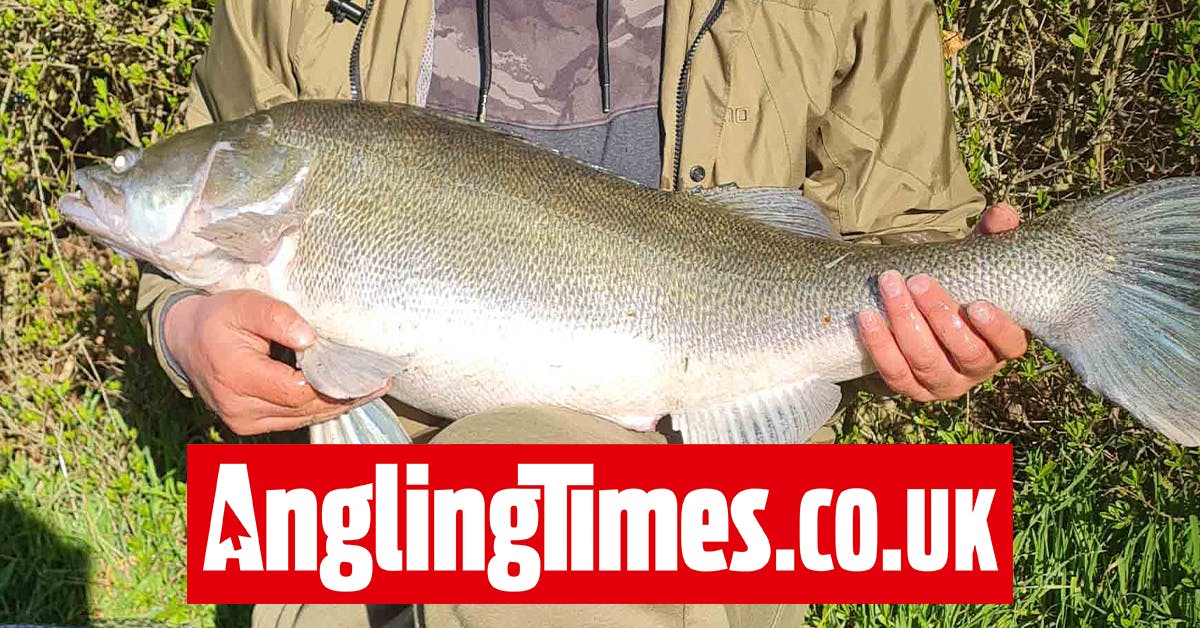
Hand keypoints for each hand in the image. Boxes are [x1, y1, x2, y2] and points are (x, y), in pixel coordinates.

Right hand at [162, 290, 386, 434]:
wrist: (185, 341)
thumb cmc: (218, 318)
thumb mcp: (244, 304)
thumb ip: (277, 318)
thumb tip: (309, 338)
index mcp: (237, 377)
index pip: (297, 391)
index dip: (332, 384)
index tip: (361, 372)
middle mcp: (239, 407)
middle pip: (304, 409)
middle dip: (343, 396)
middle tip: (378, 382)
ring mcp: (243, 421)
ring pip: (302, 419)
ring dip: (336, 405)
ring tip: (370, 389)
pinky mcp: (248, 425)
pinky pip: (292, 420)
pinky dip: (318, 408)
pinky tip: (344, 395)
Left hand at [856, 203, 1028, 401]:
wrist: (925, 310)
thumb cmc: (963, 286)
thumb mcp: (978, 261)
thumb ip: (994, 237)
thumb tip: (1001, 212)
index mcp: (1004, 342)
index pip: (1009, 343)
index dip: (995, 328)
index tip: (976, 303)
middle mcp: (977, 369)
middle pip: (963, 351)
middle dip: (938, 315)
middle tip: (917, 281)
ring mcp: (944, 383)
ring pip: (926, 362)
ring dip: (905, 324)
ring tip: (890, 287)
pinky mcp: (912, 387)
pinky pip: (894, 374)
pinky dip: (879, 346)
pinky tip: (866, 317)